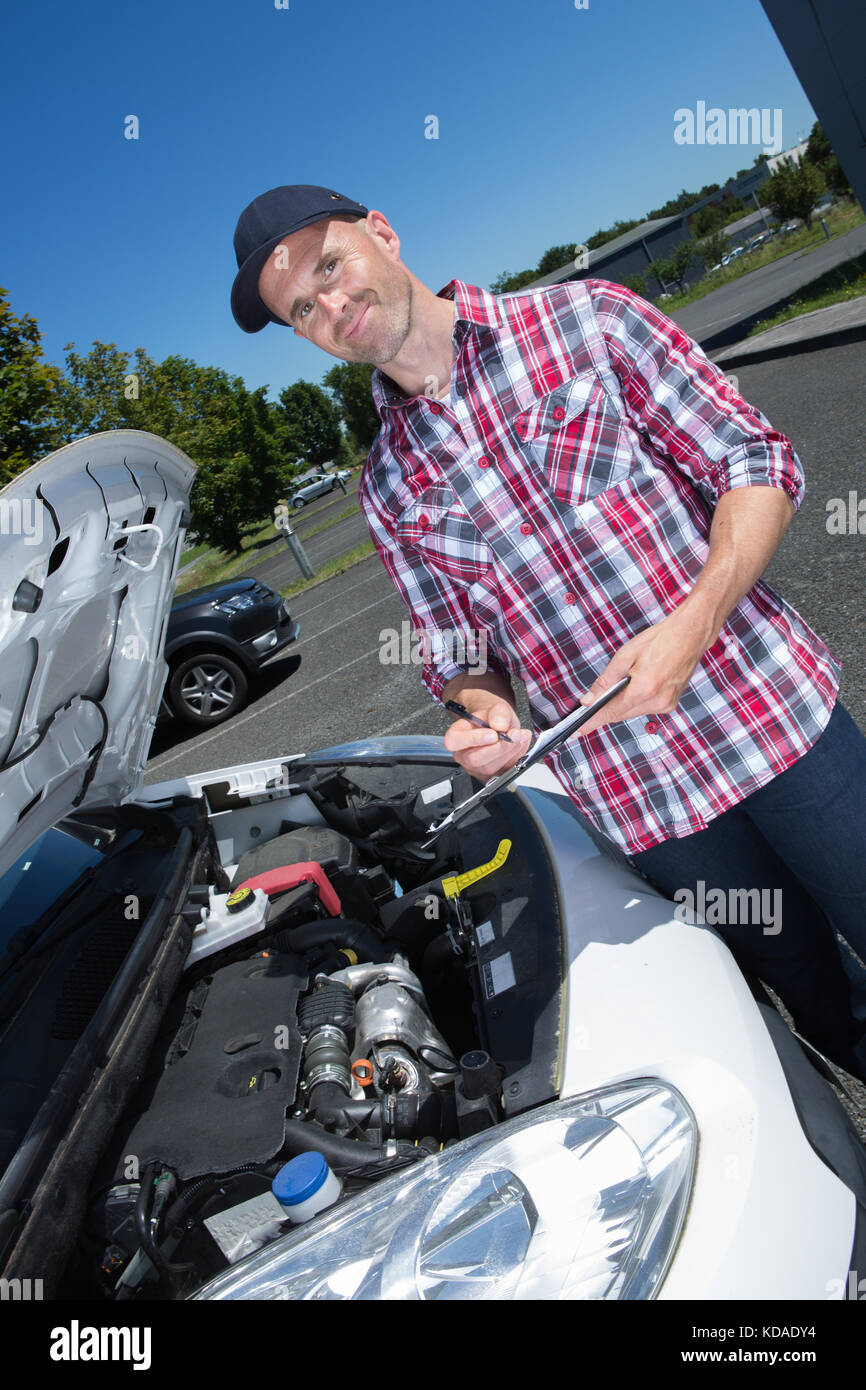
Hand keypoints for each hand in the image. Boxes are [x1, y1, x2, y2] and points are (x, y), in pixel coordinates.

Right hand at [443, 698, 531, 780]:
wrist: (499, 725)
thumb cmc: (491, 718)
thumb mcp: (497, 708)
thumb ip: (498, 713)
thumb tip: (499, 725)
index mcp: (457, 734)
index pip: (454, 741)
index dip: (473, 739)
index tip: (493, 734)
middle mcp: (463, 754)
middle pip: (474, 759)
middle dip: (498, 747)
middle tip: (513, 734)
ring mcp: (475, 767)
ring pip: (490, 767)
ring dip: (509, 751)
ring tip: (519, 735)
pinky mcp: (490, 775)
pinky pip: (502, 772)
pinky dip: (515, 757)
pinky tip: (519, 744)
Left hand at [575, 610, 709, 734]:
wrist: (689, 635)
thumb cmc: (660, 640)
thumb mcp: (625, 656)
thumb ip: (605, 681)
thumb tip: (589, 699)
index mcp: (645, 689)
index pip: (611, 712)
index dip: (592, 722)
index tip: (577, 731)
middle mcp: (658, 701)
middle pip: (620, 715)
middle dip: (604, 711)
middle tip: (588, 707)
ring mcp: (667, 704)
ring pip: (632, 712)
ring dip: (620, 705)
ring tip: (615, 689)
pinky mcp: (671, 704)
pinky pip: (644, 708)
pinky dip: (634, 702)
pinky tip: (632, 688)